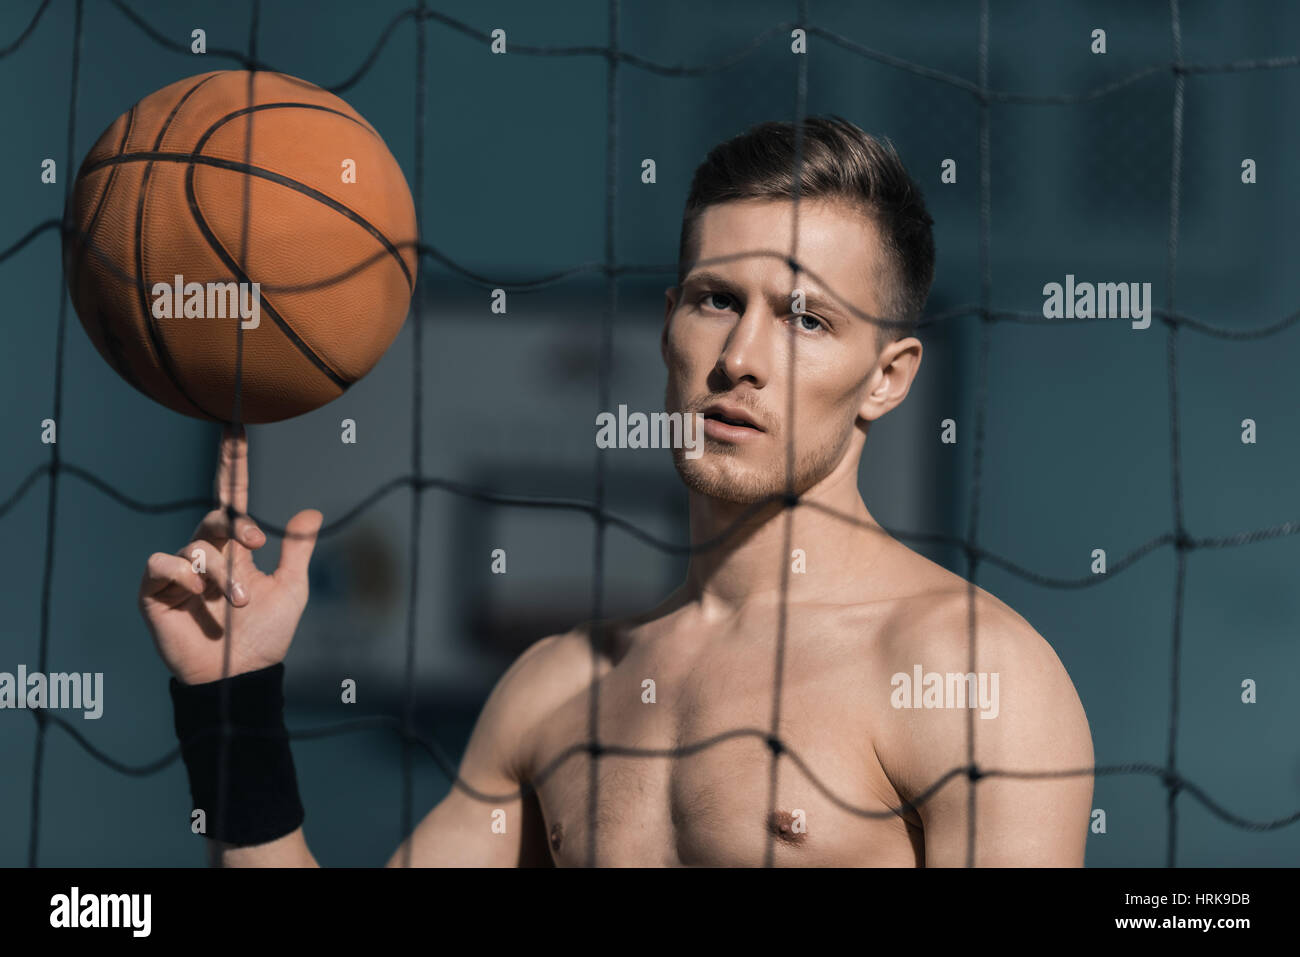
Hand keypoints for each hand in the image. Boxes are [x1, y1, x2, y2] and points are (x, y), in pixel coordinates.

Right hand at [139, 426, 322, 685]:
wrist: (241, 676)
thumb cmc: (265, 637)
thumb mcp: (290, 589)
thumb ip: (297, 551)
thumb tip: (311, 512)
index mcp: (236, 549)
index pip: (232, 499)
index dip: (233, 467)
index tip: (236, 430)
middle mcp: (205, 553)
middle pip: (214, 516)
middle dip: (235, 524)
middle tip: (255, 544)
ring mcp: (178, 571)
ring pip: (196, 545)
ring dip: (222, 574)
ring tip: (239, 604)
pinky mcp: (155, 591)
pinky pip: (161, 562)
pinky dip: (185, 575)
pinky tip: (201, 597)